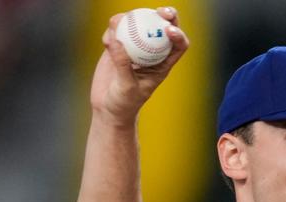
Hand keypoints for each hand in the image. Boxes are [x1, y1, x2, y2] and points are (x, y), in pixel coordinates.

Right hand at [91, 7, 189, 125]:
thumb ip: (123, 65)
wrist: (107, 107)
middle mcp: (151, 52)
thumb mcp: (127, 87)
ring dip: (131, 18)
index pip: (178, 45)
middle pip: (162, 27)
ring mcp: (134, 47)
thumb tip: (117, 41)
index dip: (178, 34)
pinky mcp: (117, 46)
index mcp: (163, 63)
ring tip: (118, 21)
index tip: (169, 29)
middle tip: (159, 11)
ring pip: (138, 24)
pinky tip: (107, 39)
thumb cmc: (124, 103)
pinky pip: (115, 32)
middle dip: (164, 15)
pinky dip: (111, 31)